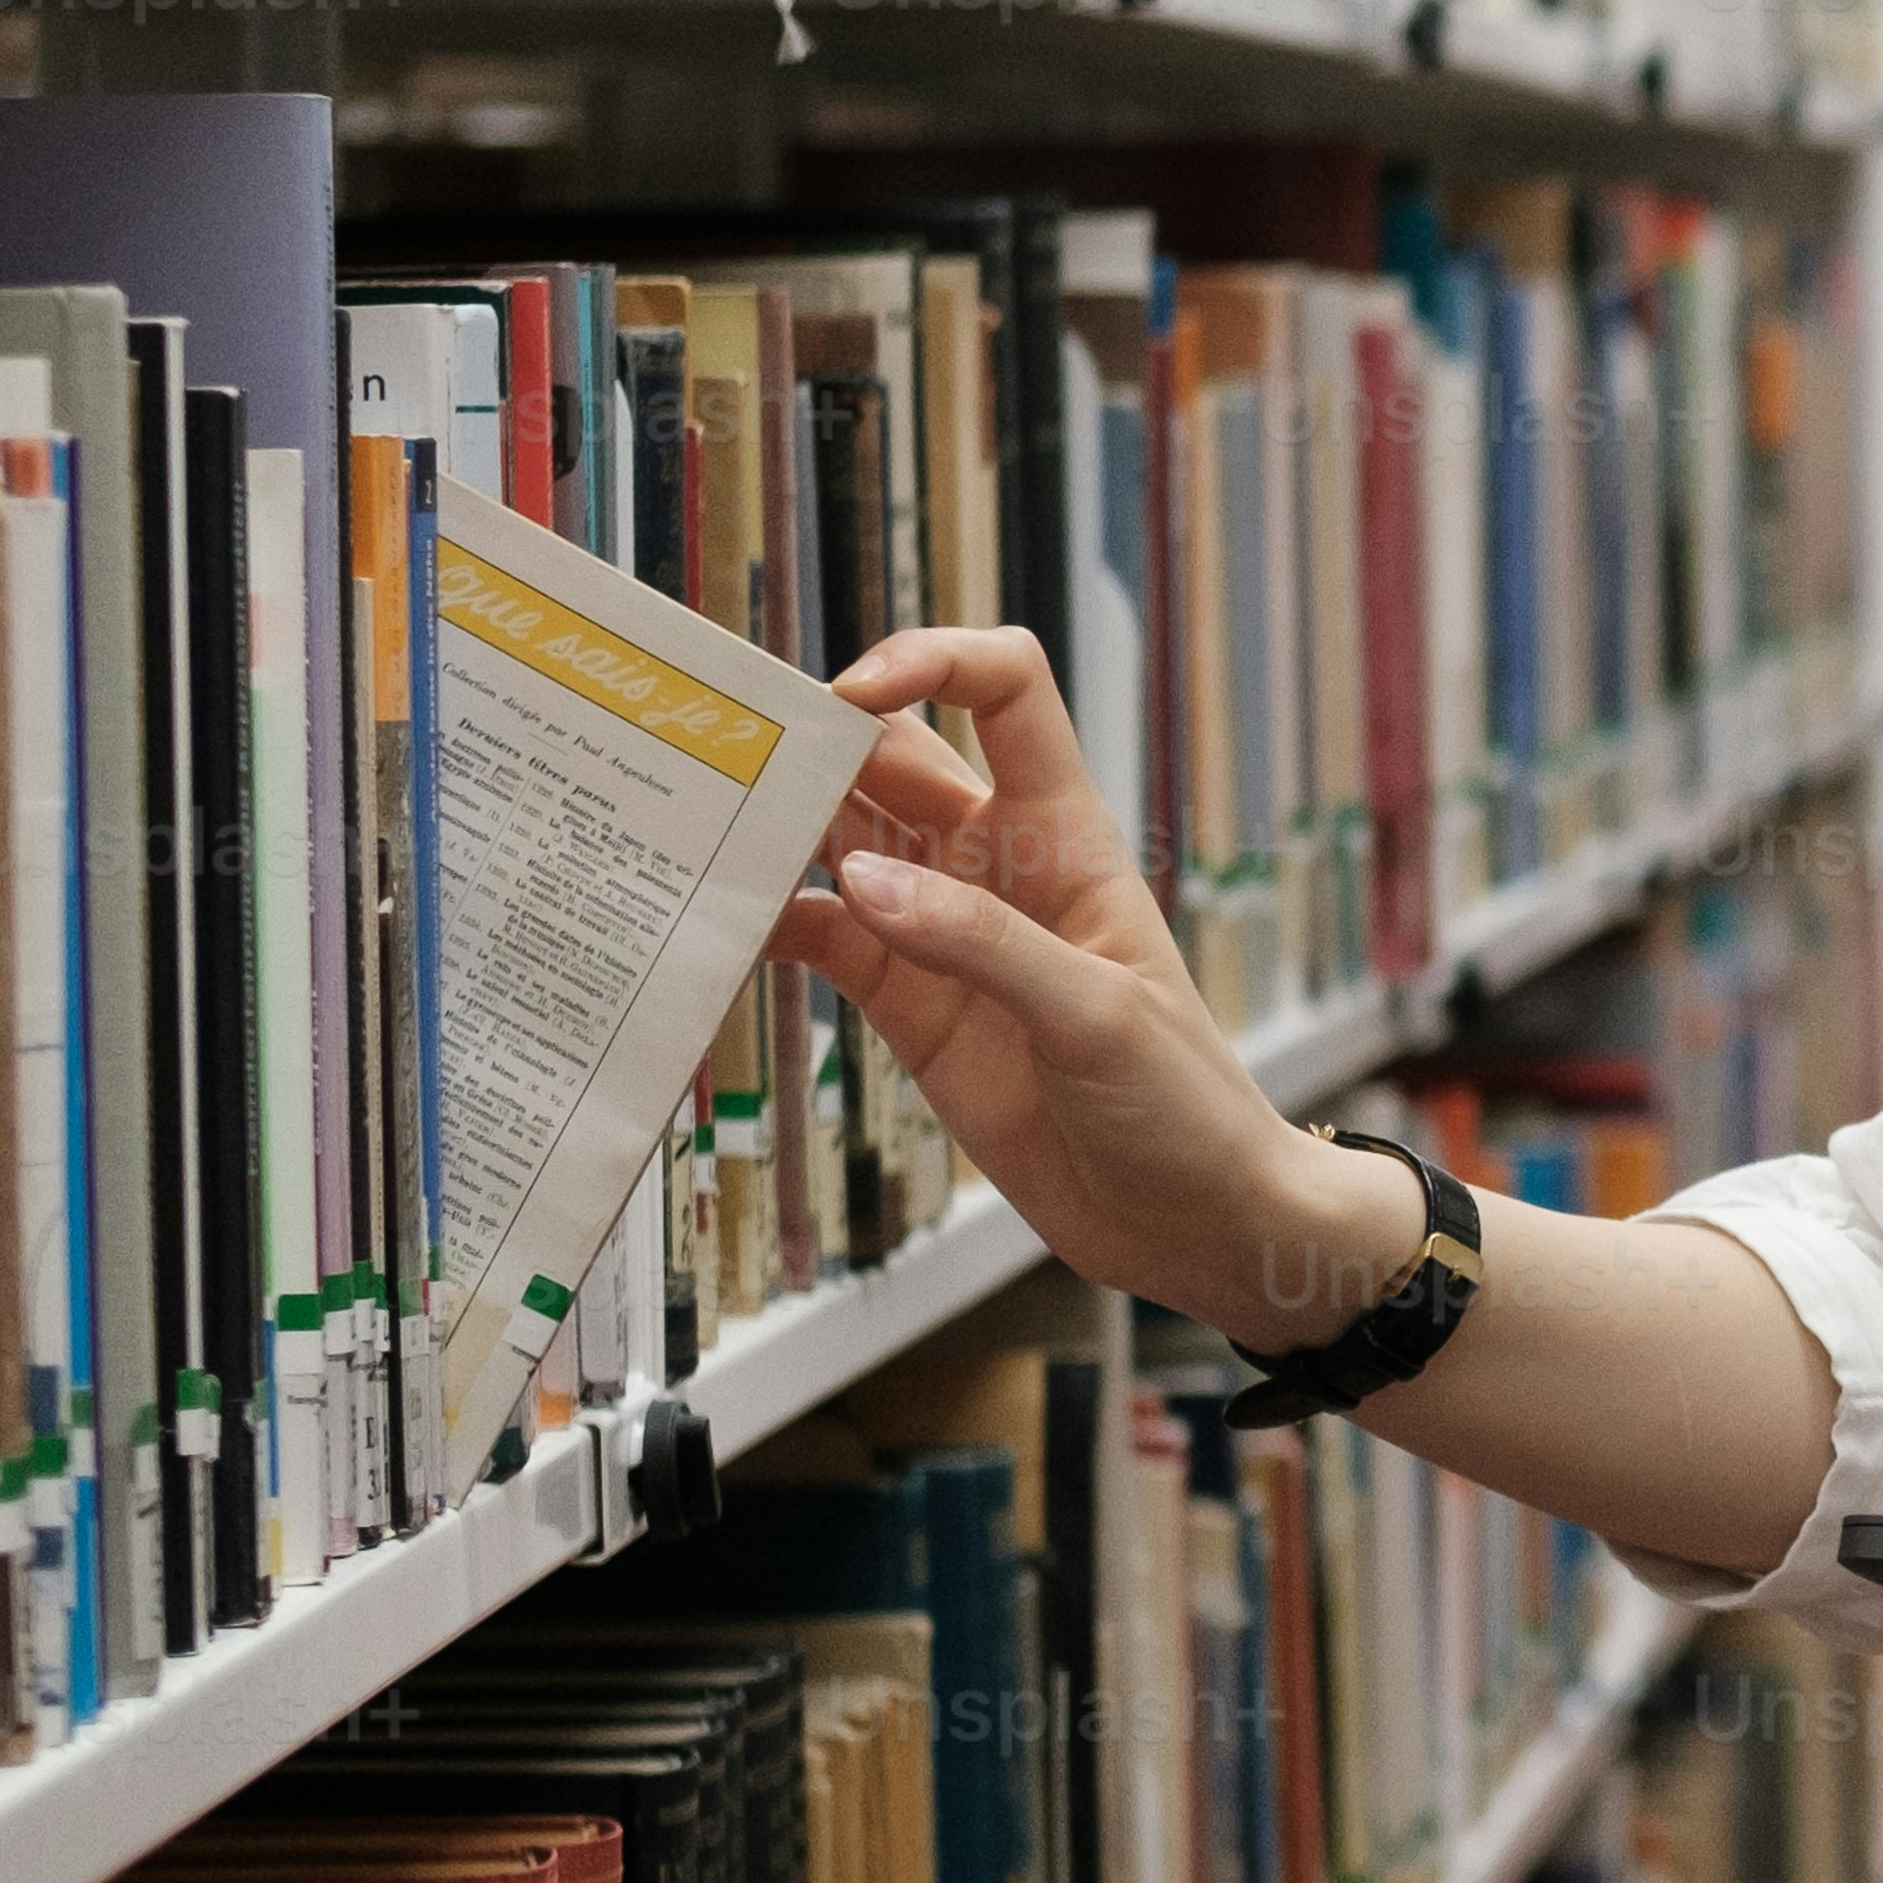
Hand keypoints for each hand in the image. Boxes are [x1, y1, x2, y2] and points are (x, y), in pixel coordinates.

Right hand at [772, 623, 1386, 1338]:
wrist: (1190, 1219)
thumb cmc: (1181, 1101)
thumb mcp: (1095, 1015)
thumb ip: (981, 946)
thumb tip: (859, 881)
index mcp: (1065, 833)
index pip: (1006, 694)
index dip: (933, 662)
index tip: (851, 692)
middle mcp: (996, 865)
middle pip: (894, 760)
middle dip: (818, 744)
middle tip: (721, 754)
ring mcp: (945, 934)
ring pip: (844, 844)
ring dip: (780, 830)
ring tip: (692, 826)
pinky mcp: (910, 1006)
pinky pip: (827, 941)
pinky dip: (773, 927)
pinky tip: (718, 927)